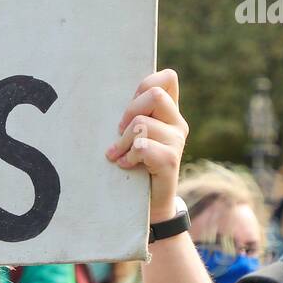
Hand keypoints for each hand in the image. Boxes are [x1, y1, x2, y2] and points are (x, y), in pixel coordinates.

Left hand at [106, 69, 186, 221]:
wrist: (150, 204)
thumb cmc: (135, 165)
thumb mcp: (132, 135)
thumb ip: (131, 115)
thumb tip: (105, 92)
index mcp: (168, 113)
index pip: (168, 78)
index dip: (145, 84)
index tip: (130, 109)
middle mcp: (177, 123)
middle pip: (154, 94)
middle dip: (130, 112)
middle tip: (120, 132)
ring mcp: (177, 141)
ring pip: (142, 123)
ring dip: (123, 141)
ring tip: (119, 154)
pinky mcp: (171, 160)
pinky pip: (143, 146)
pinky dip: (128, 155)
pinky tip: (125, 164)